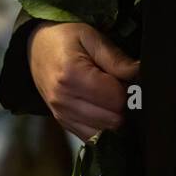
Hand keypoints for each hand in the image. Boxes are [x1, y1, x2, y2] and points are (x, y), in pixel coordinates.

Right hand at [28, 21, 139, 140]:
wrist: (35, 49)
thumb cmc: (64, 39)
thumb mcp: (91, 38)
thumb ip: (115, 58)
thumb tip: (139, 74)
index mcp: (72, 76)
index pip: (116, 98)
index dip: (130, 90)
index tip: (130, 79)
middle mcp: (63, 100)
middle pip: (111, 119)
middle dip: (124, 106)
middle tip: (123, 89)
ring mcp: (61, 114)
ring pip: (103, 132)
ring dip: (113, 118)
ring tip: (112, 99)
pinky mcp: (62, 122)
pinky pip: (90, 137)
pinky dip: (102, 127)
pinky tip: (103, 111)